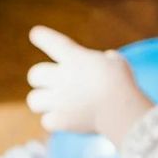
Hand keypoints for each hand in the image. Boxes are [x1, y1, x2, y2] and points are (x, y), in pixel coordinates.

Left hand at [26, 26, 152, 146]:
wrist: (123, 111)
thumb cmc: (123, 84)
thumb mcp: (117, 63)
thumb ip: (106, 59)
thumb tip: (105, 61)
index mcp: (73, 58)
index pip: (47, 40)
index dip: (41, 37)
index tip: (36, 35)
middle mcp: (61, 77)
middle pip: (34, 74)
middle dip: (41, 78)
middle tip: (52, 83)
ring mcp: (59, 100)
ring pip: (33, 100)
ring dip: (41, 101)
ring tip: (53, 104)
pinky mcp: (62, 121)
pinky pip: (47, 121)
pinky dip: (54, 121)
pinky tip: (64, 120)